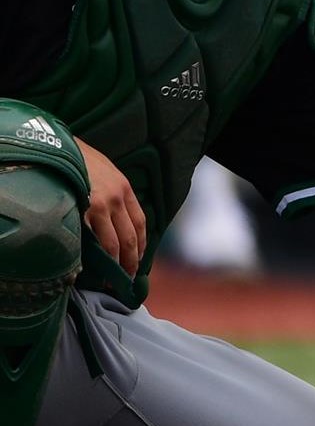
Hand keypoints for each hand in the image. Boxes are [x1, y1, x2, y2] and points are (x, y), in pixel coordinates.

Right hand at [77, 139, 142, 272]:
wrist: (62, 148)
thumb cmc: (81, 161)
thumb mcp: (106, 173)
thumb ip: (113, 194)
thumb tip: (112, 220)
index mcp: (125, 189)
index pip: (141, 222)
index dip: (142, 244)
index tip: (140, 258)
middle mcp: (118, 198)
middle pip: (131, 237)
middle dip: (132, 260)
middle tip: (129, 276)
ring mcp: (101, 205)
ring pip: (114, 242)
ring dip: (116, 262)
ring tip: (113, 277)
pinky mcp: (84, 209)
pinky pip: (94, 238)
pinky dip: (97, 254)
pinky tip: (96, 265)